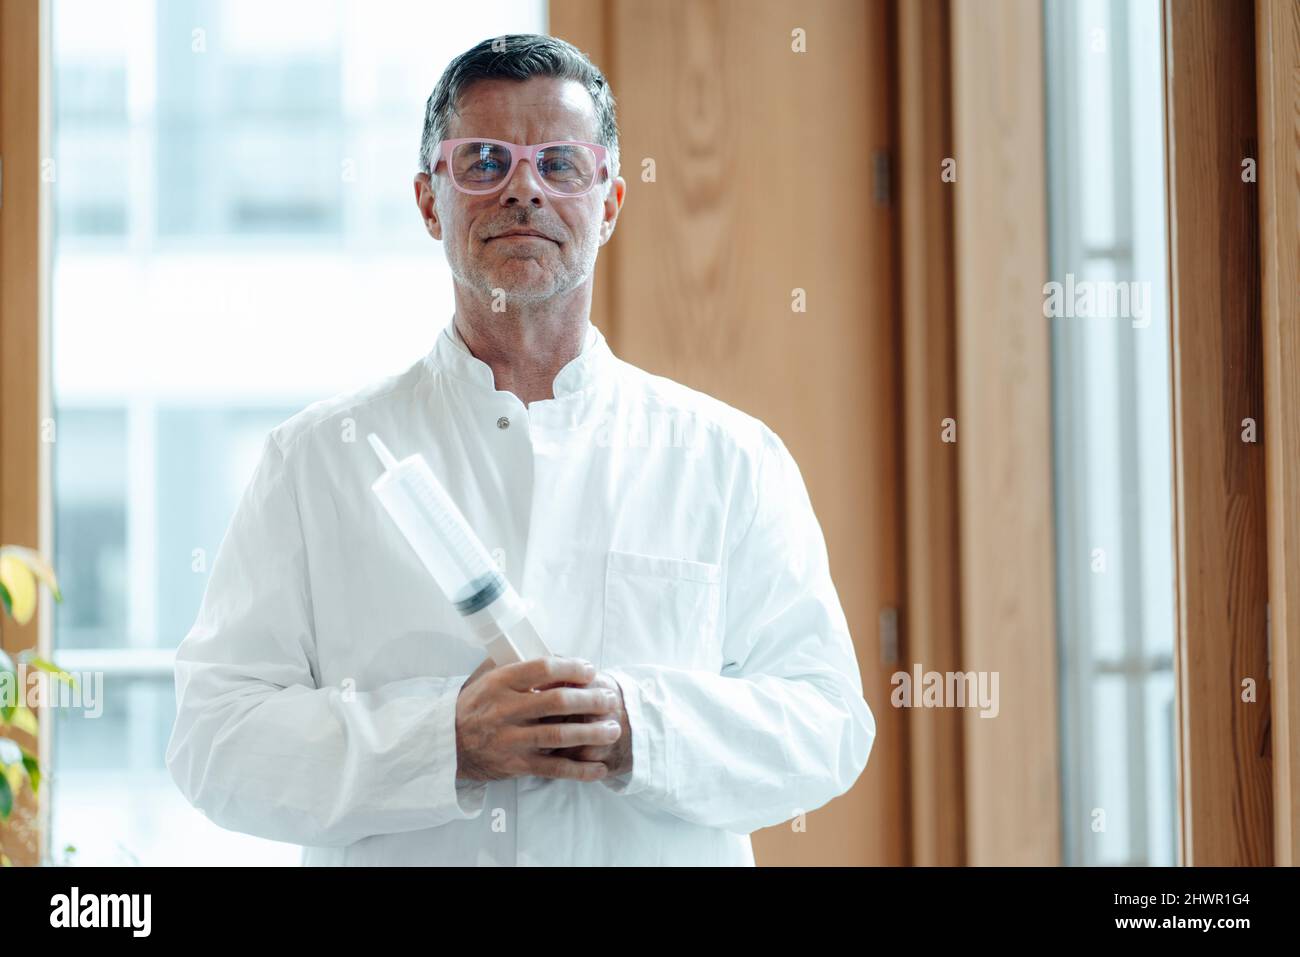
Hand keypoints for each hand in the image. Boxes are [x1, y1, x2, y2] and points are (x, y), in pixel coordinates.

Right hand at [454, 656, 623, 782]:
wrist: (447, 743)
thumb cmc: (475, 705)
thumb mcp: (488, 676)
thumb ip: (520, 666)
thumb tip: (559, 655)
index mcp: (501, 682)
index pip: (543, 669)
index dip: (572, 668)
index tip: (590, 670)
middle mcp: (505, 710)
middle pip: (557, 702)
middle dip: (591, 700)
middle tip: (610, 699)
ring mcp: (511, 739)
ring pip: (559, 736)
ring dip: (592, 733)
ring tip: (613, 729)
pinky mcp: (515, 765)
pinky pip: (553, 768)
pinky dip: (579, 770)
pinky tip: (599, 768)